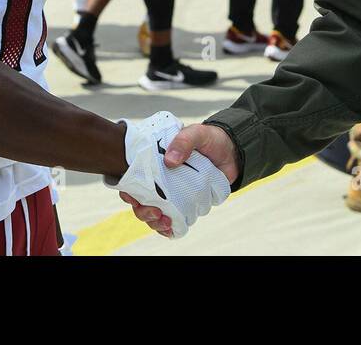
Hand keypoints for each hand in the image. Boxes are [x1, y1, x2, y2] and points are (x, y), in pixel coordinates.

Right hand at [123, 123, 238, 237]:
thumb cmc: (209, 139)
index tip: (132, 196)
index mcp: (155, 161)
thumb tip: (170, 161)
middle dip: (142, 211)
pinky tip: (171, 229)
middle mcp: (160, 179)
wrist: (232, 151)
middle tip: (154, 211)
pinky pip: (173, 220)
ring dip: (154, 222)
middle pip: (141, 200)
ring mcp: (173, 193)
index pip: (133, 178)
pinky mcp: (187, 203)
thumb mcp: (196, 133)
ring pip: (155, 213)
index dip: (128, 189)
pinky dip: (169, 228)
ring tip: (165, 221)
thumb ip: (184, 141)